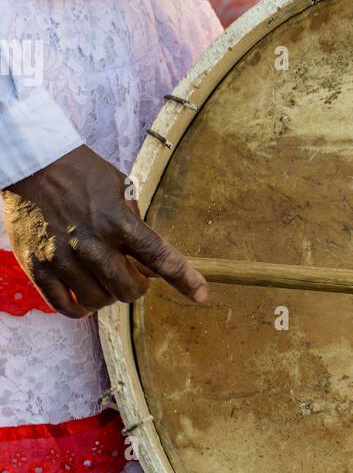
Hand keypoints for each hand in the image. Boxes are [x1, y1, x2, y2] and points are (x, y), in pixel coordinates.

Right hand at [3, 145, 207, 317]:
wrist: (32, 164)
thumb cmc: (80, 173)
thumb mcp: (119, 189)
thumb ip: (135, 224)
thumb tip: (152, 258)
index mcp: (117, 221)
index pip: (159, 257)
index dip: (184, 278)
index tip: (201, 293)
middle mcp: (92, 244)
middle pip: (129, 290)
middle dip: (137, 286)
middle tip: (131, 275)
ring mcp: (64, 259)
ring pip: (99, 302)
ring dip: (107, 296)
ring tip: (103, 280)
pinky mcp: (39, 269)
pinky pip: (66, 307)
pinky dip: (81, 308)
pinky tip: (84, 296)